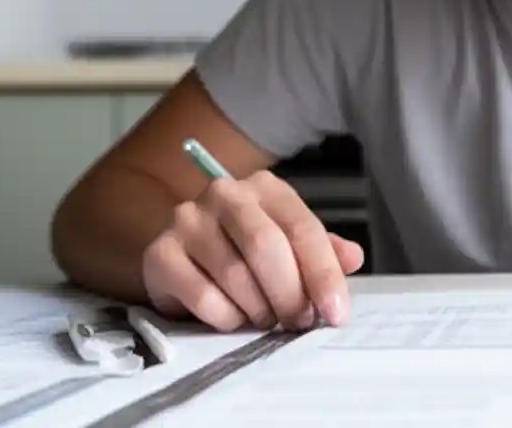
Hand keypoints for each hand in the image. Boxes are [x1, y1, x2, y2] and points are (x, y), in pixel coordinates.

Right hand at [141, 170, 363, 331]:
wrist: (182, 249)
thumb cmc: (244, 248)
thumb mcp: (288, 243)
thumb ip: (322, 250)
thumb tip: (352, 258)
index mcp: (266, 188)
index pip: (303, 229)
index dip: (324, 275)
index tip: (336, 313)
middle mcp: (225, 194)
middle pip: (267, 248)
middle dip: (290, 295)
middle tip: (298, 322)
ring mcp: (188, 220)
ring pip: (236, 277)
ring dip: (259, 310)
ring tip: (266, 319)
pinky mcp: (160, 253)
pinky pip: (203, 297)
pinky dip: (227, 318)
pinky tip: (233, 317)